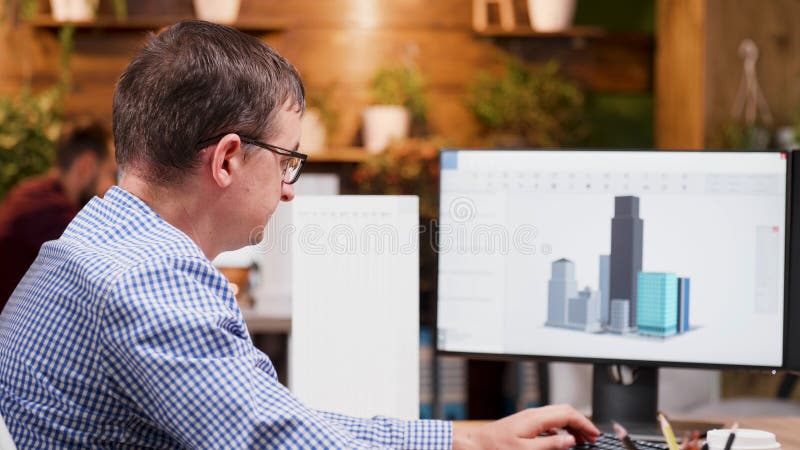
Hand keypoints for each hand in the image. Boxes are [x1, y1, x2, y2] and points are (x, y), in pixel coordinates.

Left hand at [452, 404, 599, 449]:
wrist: (474, 444)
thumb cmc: (495, 447)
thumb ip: (550, 444)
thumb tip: (570, 440)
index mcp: (536, 418)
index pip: (568, 413)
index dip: (584, 423)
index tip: (595, 434)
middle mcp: (533, 414)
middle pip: (564, 411)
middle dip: (580, 422)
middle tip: (591, 438)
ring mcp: (528, 417)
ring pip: (557, 415)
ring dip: (571, 425)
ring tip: (580, 440)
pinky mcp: (524, 423)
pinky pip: (548, 421)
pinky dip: (560, 428)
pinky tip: (561, 440)